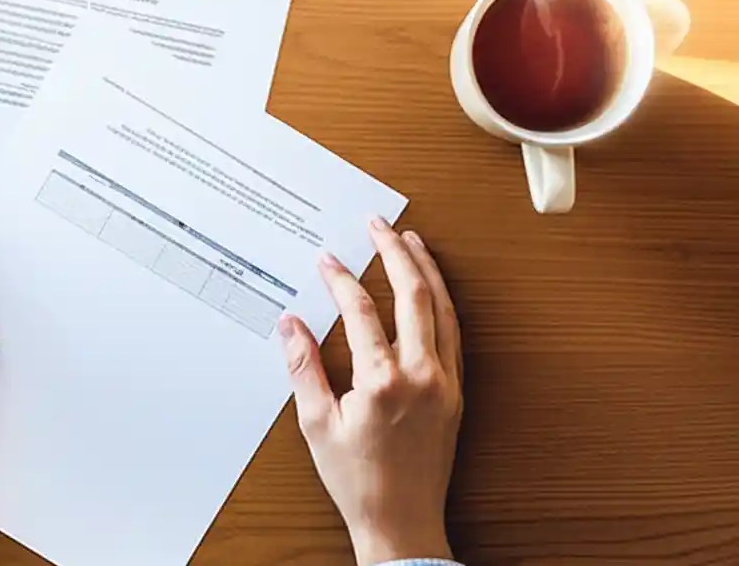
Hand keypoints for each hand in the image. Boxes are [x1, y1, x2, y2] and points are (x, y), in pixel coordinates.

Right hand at [279, 218, 461, 565]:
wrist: (402, 521)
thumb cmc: (357, 479)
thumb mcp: (316, 424)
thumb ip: (303, 368)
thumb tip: (290, 324)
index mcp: (382, 381)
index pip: (360, 310)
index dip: (340, 279)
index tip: (326, 260)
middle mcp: (421, 374)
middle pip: (413, 294)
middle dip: (394, 252)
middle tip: (377, 225)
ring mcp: (445, 381)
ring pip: (442, 308)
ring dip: (426, 269)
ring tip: (411, 240)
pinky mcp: (456, 391)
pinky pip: (453, 332)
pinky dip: (442, 301)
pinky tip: (431, 288)